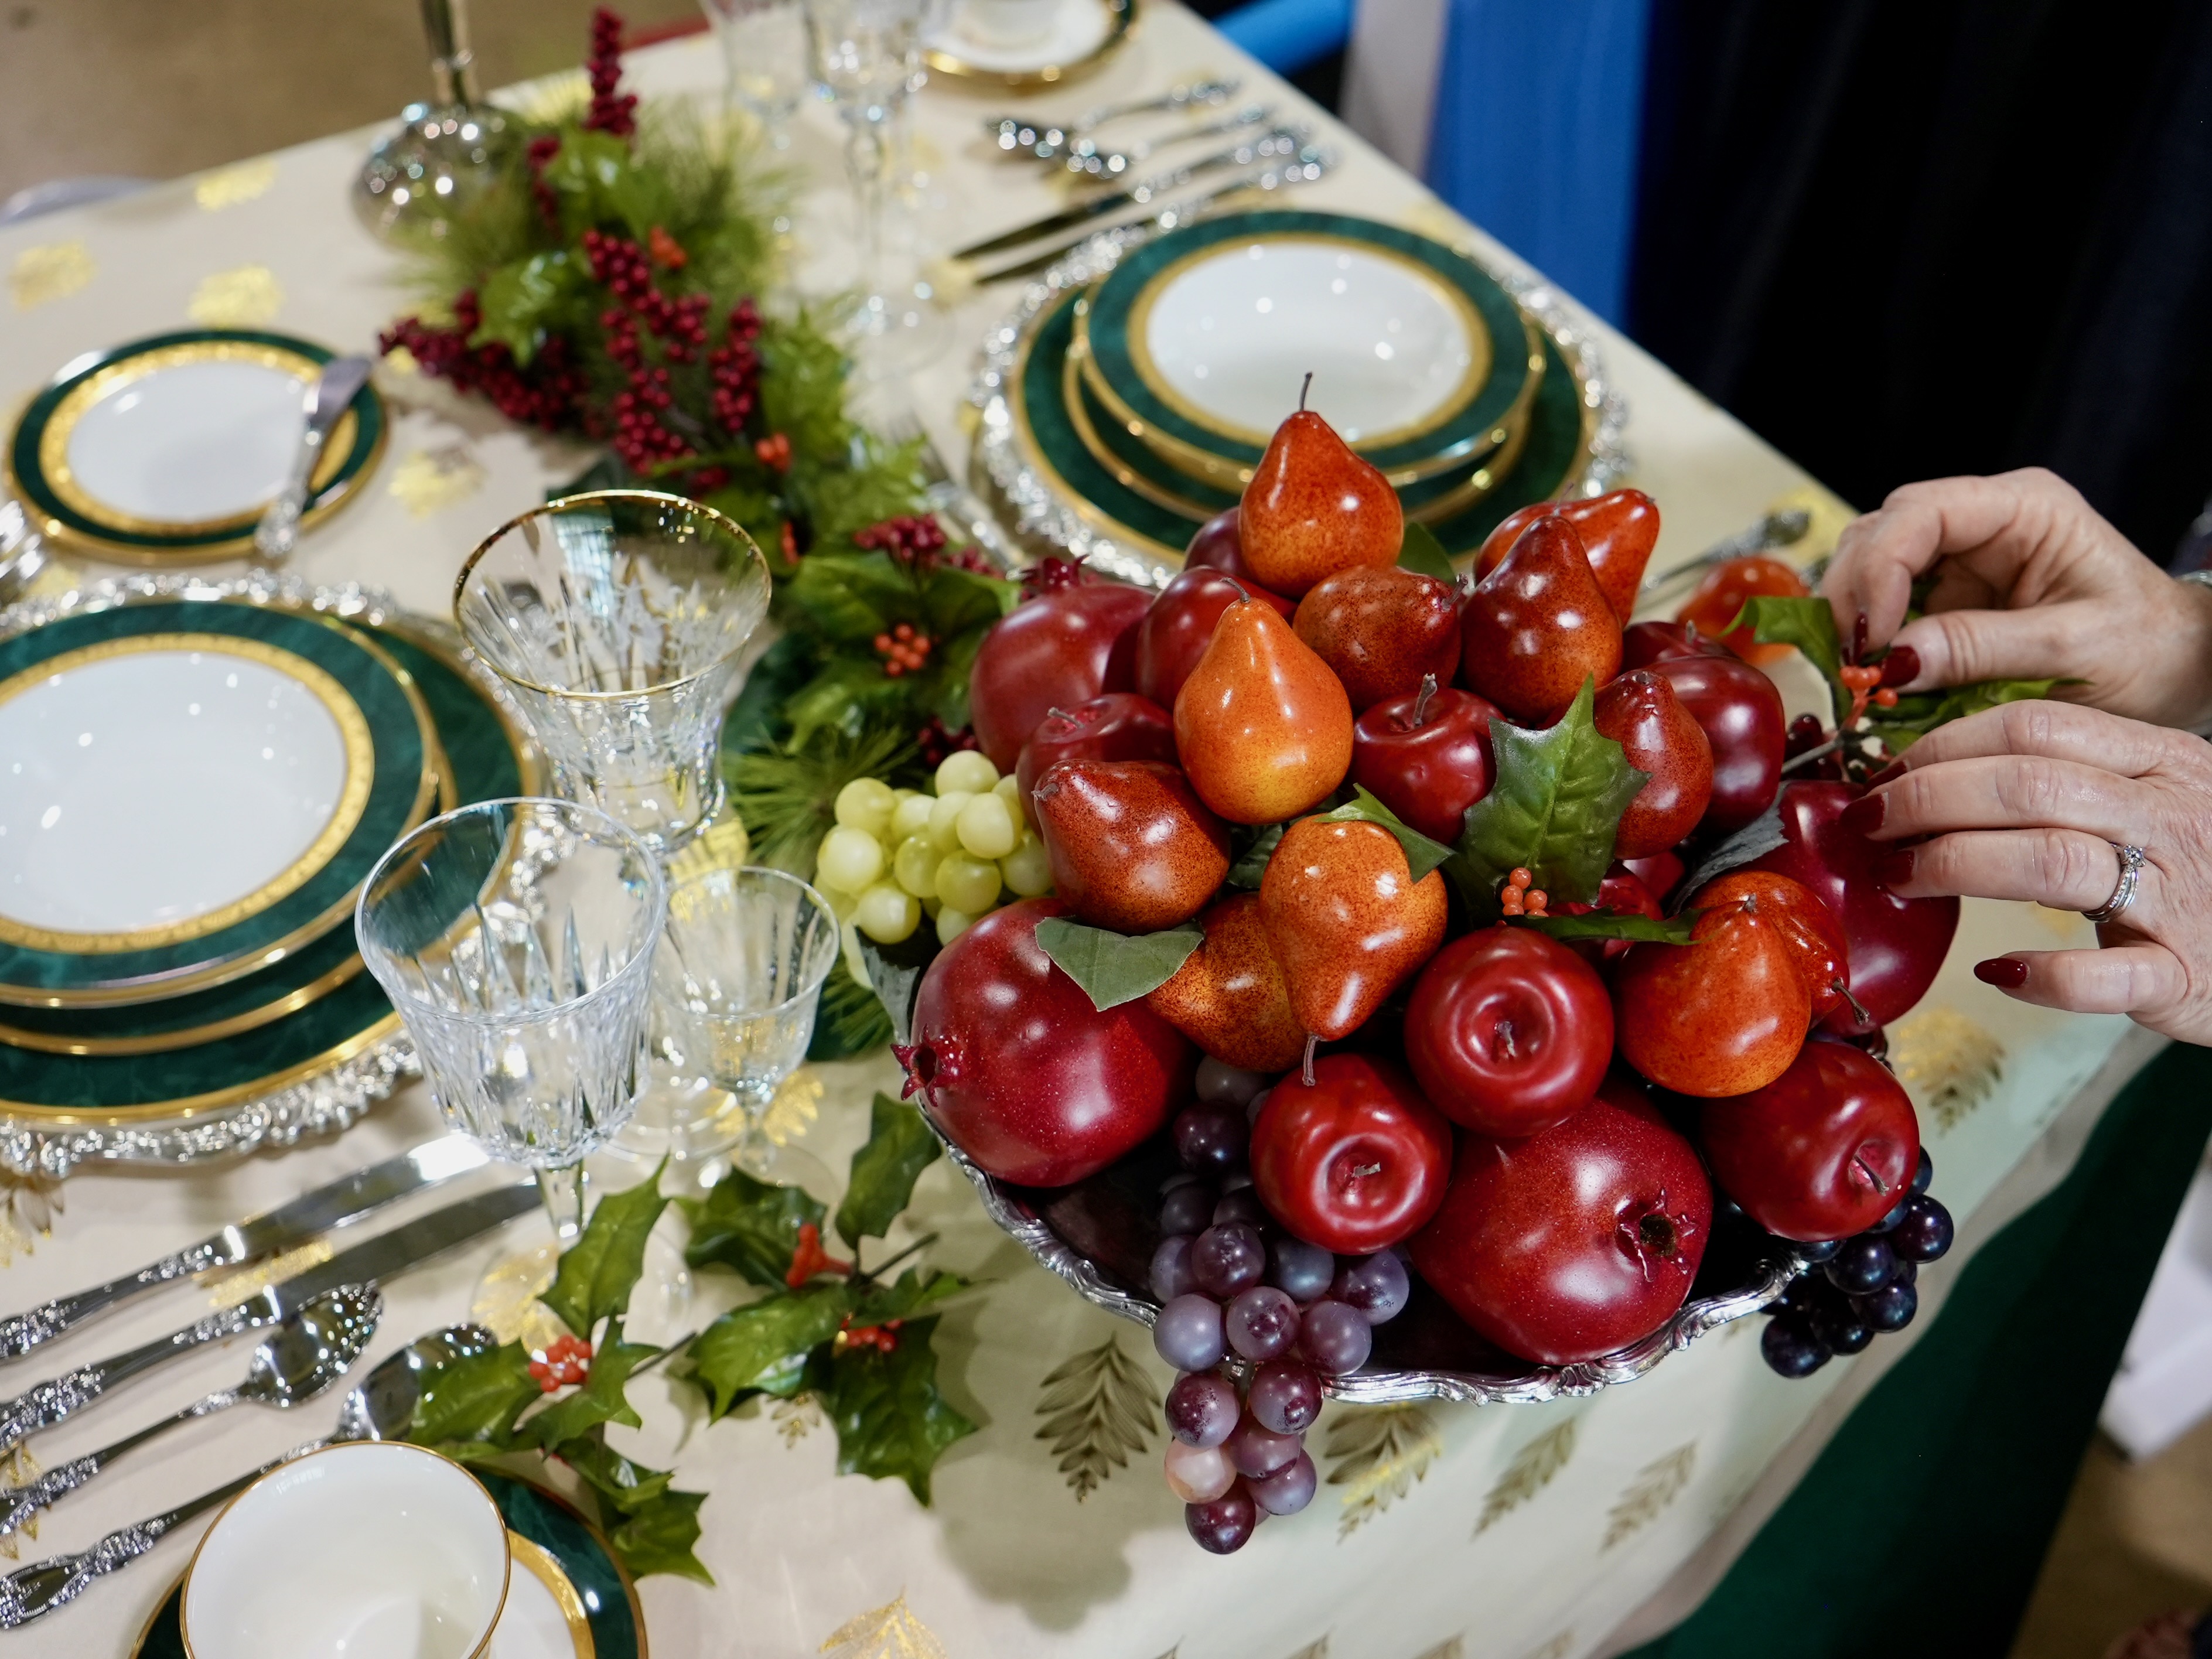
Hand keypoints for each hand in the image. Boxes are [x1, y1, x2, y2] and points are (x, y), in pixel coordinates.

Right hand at [1819, 468, 2211, 728]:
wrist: (2175, 668)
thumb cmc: (2146, 647)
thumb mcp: (2071, 649)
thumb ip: (1980, 648)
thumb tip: (1893, 660)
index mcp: (2026, 508)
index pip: (1921, 513)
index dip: (1881, 568)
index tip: (1872, 635)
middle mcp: (1985, 521)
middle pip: (1881, 532)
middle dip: (1855, 593)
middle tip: (1851, 660)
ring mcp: (1963, 557)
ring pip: (1872, 565)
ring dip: (1856, 616)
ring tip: (1861, 669)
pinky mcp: (1950, 595)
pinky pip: (1889, 606)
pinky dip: (1872, 638)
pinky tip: (1876, 670)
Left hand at [1854, 699, 2211, 1044]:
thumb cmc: (2193, 869)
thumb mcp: (2144, 798)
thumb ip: (2058, 779)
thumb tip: (1931, 775)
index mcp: (2156, 763)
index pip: (2032, 726)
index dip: (1941, 745)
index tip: (1883, 772)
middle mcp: (2168, 818)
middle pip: (2028, 785)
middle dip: (1927, 798)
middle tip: (1870, 822)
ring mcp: (2179, 898)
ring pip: (2053, 862)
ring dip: (1957, 865)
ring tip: (1900, 877)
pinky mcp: (2184, 975)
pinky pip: (2106, 976)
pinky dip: (2042, 978)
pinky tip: (1996, 971)